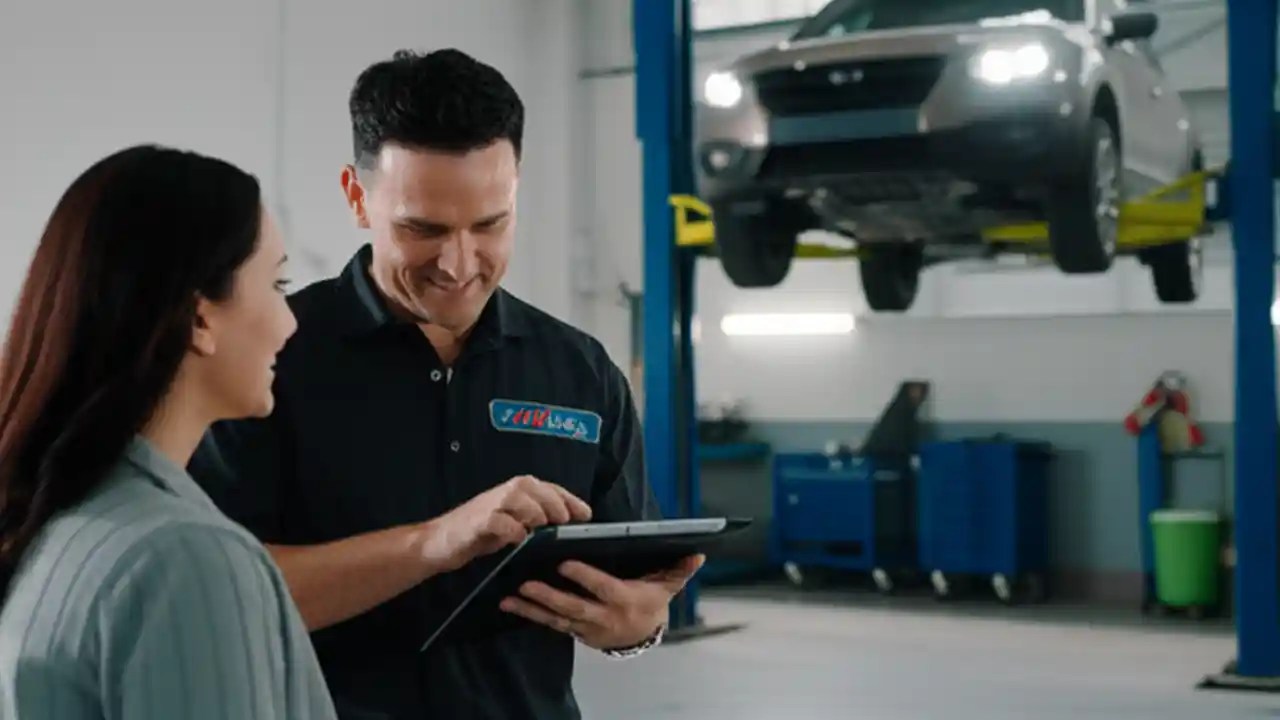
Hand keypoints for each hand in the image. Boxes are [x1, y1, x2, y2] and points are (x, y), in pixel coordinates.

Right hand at [418, 476, 591, 573]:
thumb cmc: (480, 532)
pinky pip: (500, 522)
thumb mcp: (513, 522)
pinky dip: (512, 530)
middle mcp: (506, 491)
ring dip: (535, 513)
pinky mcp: (478, 521)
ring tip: (542, 527)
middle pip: (538, 490)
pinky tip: (518, 540)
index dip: (570, 500)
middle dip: (556, 505)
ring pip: (520, 499)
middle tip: (565, 522)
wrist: (440, 542)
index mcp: (518, 490)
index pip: (551, 489)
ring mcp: (491, 505)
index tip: (586, 515)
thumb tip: (569, 523)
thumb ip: (535, 519)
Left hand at [500, 554, 704, 649]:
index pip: (602, 588)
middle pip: (574, 607)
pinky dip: (531, 615)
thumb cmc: (652, 600)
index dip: (584, 576)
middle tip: (526, 582)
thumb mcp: (667, 585)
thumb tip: (698, 554)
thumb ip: (680, 569)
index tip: (564, 562)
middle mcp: (604, 619)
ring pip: (557, 619)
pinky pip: (551, 625)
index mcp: (625, 601)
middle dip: (549, 596)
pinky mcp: (576, 632)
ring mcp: (588, 628)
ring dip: (532, 609)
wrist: (644, 635)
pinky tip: (511, 605)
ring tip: (509, 597)